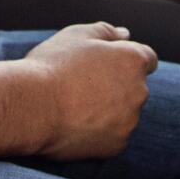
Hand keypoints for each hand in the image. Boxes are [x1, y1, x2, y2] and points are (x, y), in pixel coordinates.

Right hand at [20, 21, 157, 160]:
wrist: (32, 107)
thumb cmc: (52, 66)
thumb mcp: (76, 35)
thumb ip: (106, 32)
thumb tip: (124, 34)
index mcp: (133, 61)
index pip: (147, 58)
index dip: (127, 60)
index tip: (107, 65)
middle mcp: (139, 91)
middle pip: (135, 87)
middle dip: (118, 85)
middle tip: (83, 85)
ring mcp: (129, 121)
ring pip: (125, 113)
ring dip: (109, 110)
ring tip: (75, 106)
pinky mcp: (116, 146)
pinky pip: (113, 136)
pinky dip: (100, 131)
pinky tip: (76, 124)